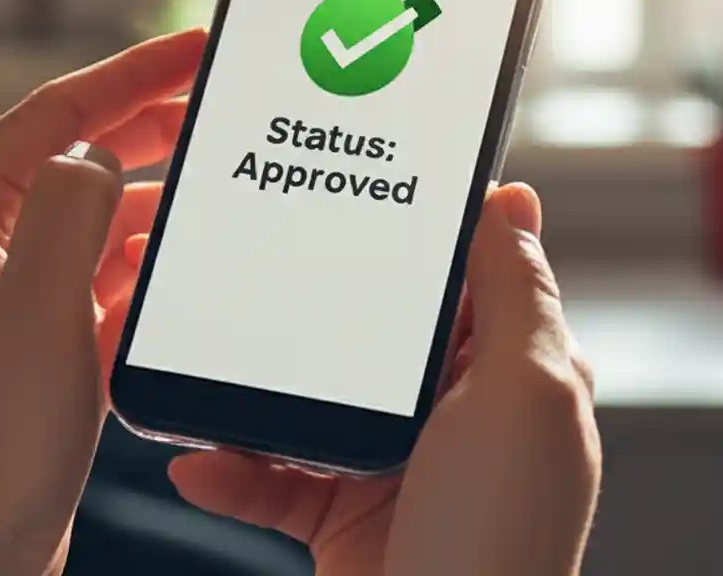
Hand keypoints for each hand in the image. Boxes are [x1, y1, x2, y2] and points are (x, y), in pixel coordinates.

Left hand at [0, 29, 206, 575]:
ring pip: (102, 215)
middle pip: (80, 155)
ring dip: (159, 193)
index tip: (195, 51)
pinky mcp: (51, 339)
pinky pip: (111, 273)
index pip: (56, 115)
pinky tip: (190, 265)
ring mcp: (22, 295)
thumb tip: (100, 158)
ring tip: (220, 184)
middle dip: (151, 123)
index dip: (129, 73)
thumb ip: (71, 213)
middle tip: (222, 103)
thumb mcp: (37, 311)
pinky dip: (153, 258)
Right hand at [166, 184, 600, 575]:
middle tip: (244, 257)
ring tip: (196, 354)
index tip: (351, 186)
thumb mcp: (526, 395)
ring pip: (310, 400)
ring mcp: (394, 467)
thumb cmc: (499, 537)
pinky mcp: (340, 517)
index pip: (463, 277)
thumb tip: (511, 201)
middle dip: (308, 300)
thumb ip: (516, 294)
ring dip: (250, 388)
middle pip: (372, 331)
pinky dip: (232, 469)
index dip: (412, 230)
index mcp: (512, 376)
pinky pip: (273, 477)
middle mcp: (456, 416)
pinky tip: (195, 462)